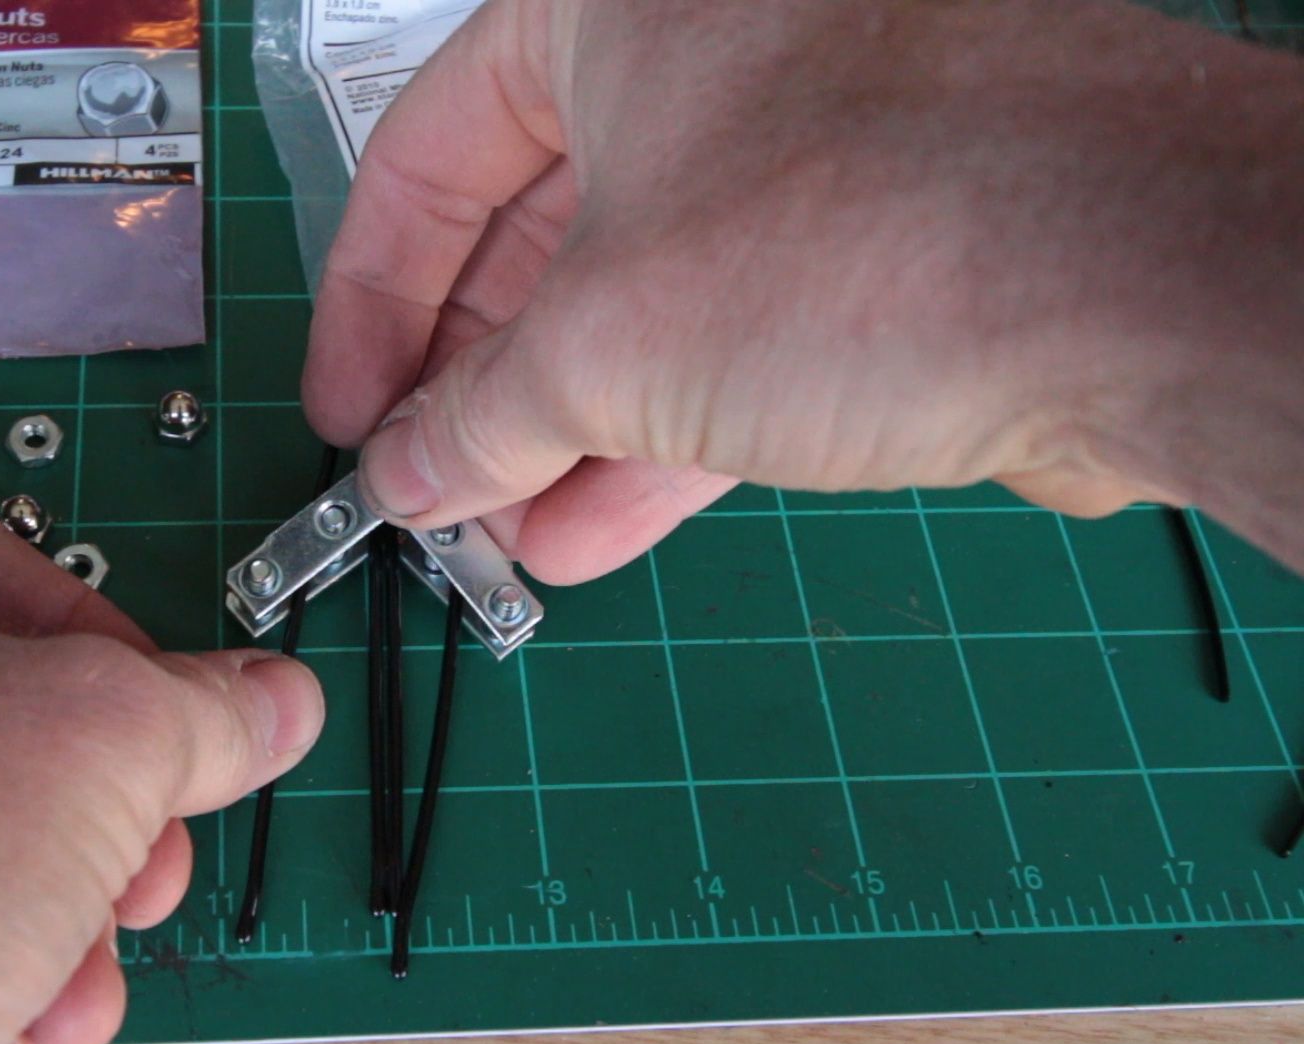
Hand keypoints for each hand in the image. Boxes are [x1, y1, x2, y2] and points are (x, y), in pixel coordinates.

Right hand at [304, 0, 1303, 579]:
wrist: (1148, 282)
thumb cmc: (867, 235)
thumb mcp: (602, 345)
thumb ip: (472, 419)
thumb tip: (406, 475)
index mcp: (612, 6)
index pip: (429, 152)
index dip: (370, 300)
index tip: (345, 409)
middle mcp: (715, 46)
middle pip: (539, 229)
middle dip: (475, 384)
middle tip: (424, 489)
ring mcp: (814, 143)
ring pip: (645, 294)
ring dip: (563, 431)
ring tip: (499, 540)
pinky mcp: (892, 241)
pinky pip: (740, 333)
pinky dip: (663, 430)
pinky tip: (595, 535)